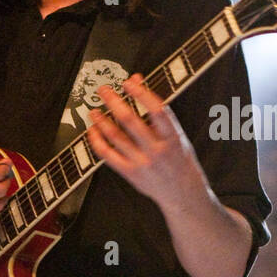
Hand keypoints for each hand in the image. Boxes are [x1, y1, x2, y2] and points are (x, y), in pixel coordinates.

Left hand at [87, 74, 209, 210]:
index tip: (128, 82)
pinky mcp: (130, 173)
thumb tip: (139, 82)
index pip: (157, 110)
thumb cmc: (180, 160)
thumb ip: (158, 112)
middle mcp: (157, 150)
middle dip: (114, 102)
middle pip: (130, 121)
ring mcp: (143, 163)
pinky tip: (93, 131)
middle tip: (103, 91)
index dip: (141, 94)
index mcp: (173, 137)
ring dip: (101, 120)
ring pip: (116, 136)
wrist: (183, 194)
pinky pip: (108, 155)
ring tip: (93, 110)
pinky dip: (97, 141)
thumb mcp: (177, 136)